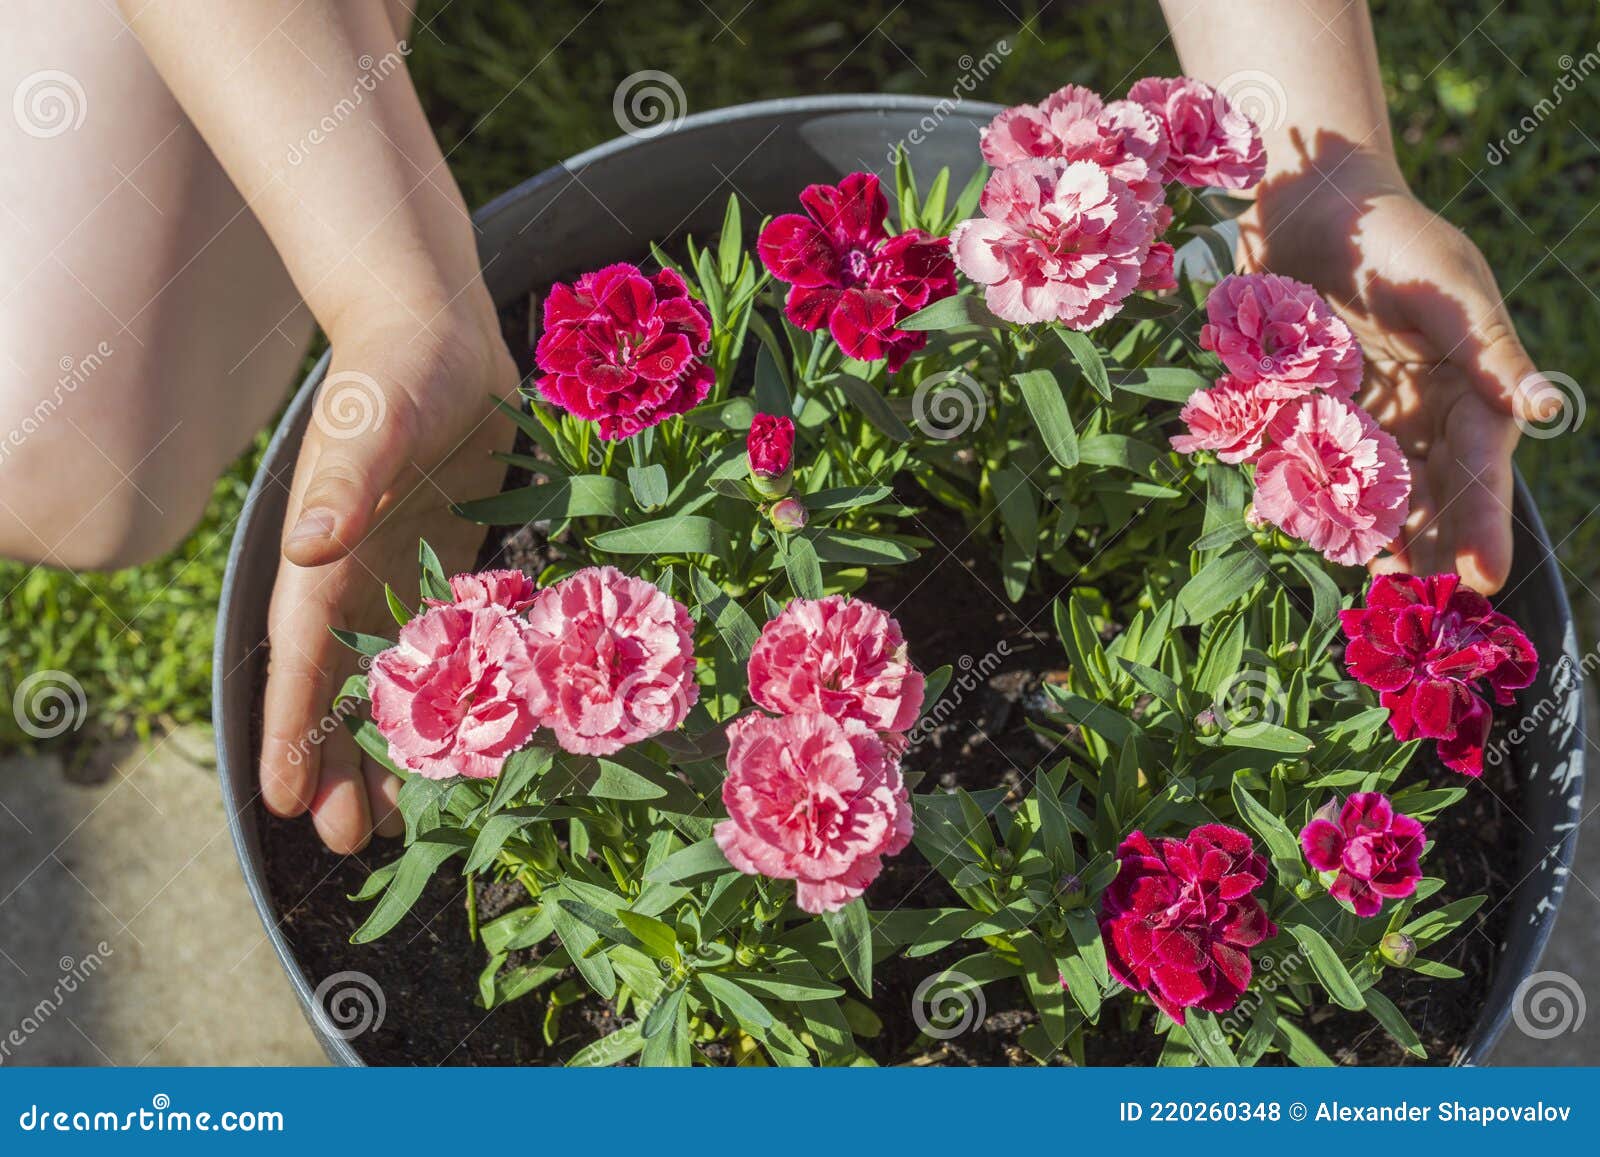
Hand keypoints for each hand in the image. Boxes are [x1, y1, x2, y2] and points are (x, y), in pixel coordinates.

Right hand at [259, 303, 517, 852]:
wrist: (441, 333)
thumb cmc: (398, 370)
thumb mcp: (376, 419)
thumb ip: (347, 480)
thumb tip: (308, 546)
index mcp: (321, 557)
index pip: (299, 660)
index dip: (293, 733)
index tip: (288, 804)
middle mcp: (354, 578)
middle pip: (342, 689)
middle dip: (344, 764)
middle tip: (355, 841)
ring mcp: (402, 576)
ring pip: (395, 681)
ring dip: (400, 746)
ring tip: (410, 818)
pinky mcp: (451, 566)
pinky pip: (450, 646)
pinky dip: (457, 695)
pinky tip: (480, 739)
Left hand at [1238, 148, 1541, 593]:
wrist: (1314, 209)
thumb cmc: (1399, 242)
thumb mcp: (1450, 290)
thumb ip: (1490, 354)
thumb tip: (1548, 410)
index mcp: (1469, 394)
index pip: (1482, 471)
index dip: (1483, 523)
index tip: (1484, 577)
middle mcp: (1420, 419)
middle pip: (1429, 500)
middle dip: (1427, 552)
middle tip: (1420, 607)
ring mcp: (1363, 422)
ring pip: (1371, 497)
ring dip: (1368, 541)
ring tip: (1367, 590)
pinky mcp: (1309, 416)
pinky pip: (1308, 468)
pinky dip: (1302, 498)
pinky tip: (1290, 529)